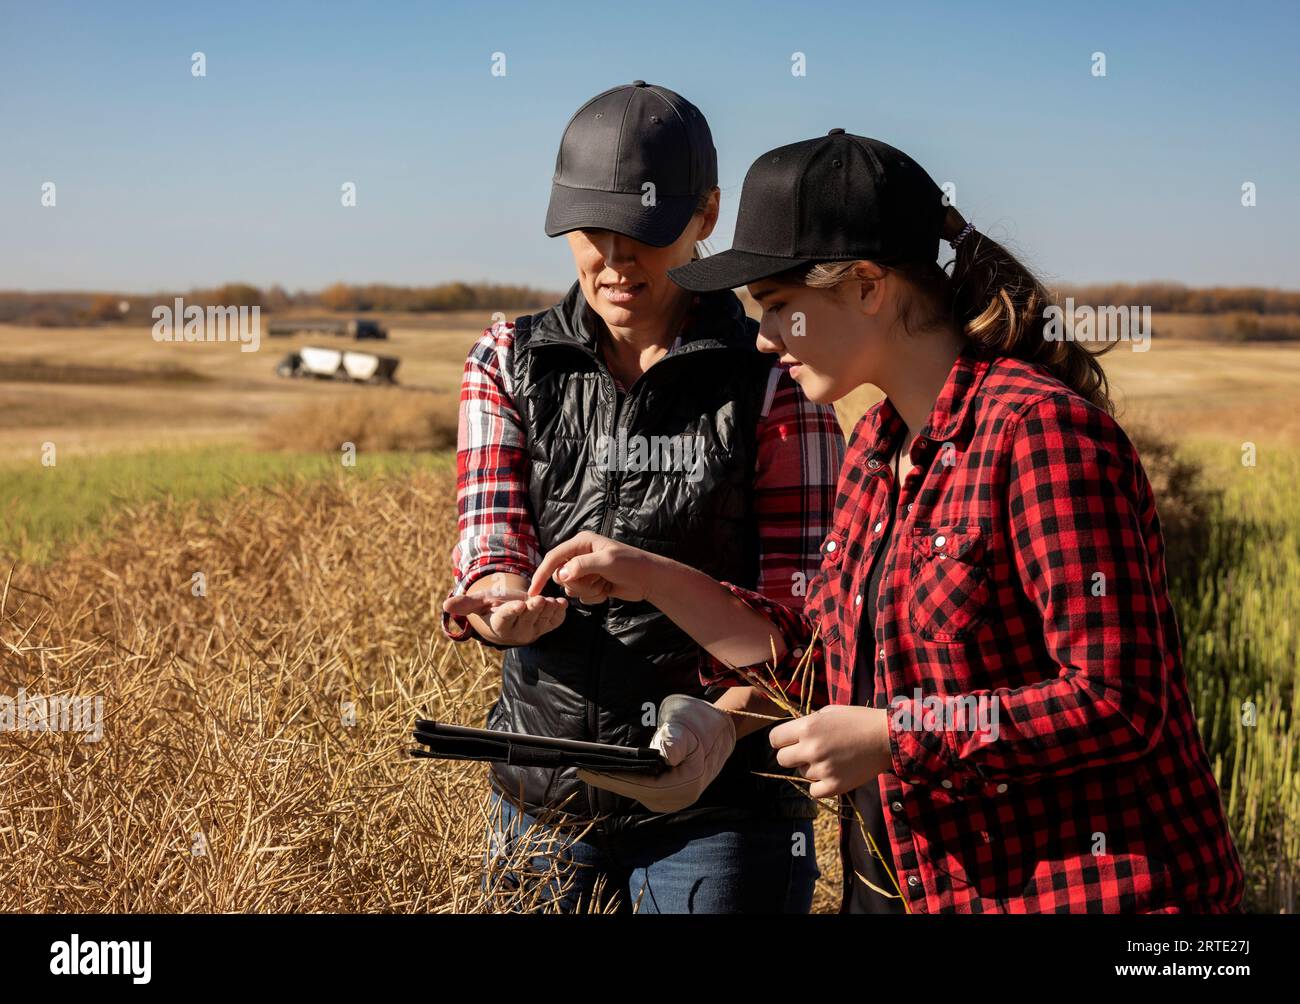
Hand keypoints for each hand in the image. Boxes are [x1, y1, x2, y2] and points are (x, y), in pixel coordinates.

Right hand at [442, 585, 566, 646]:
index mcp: (500, 626)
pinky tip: (562, 604)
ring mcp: (534, 631)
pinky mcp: (547, 628)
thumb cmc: (492, 605)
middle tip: (539, 599)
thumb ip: (464, 604)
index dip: (513, 611)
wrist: (510, 612)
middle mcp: (518, 632)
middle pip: (528, 618)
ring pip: (543, 619)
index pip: (506, 618)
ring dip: (549, 610)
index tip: (520, 605)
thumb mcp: (479, 602)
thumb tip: (444, 605)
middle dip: (534, 608)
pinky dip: (560, 613)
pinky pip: (555, 622)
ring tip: (554, 600)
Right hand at [529, 531, 659, 604]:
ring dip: (586, 591)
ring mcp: (586, 570)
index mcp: (581, 542)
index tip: (534, 592)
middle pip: (560, 575)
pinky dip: (593, 597)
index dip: (542, 573)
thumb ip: (581, 566)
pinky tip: (607, 591)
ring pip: (570, 587)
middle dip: (576, 584)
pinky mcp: (592, 583)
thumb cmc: (631, 565)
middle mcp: (580, 554)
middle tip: (596, 581)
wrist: (649, 580)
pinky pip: (580, 596)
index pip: (554, 557)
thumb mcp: (606, 562)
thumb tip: (560, 575)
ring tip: (604, 584)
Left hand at [576, 695, 736, 812]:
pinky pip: (641, 791)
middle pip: (634, 792)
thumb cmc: (701, 721)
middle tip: (578, 770)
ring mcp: (674, 800)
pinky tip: (608, 773)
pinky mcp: (668, 796)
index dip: (612, 778)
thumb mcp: (687, 721)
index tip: (586, 771)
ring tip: (587, 770)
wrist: (720, 731)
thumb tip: (667, 754)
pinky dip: (624, 782)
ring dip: (613, 782)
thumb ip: (676, 737)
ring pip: (636, 793)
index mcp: (685, 783)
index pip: (640, 784)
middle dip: (607, 781)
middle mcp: (679, 798)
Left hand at [769, 706, 892, 798]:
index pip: (774, 739)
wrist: (886, 737)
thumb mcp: (828, 712)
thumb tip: (791, 734)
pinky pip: (814, 791)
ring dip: (811, 768)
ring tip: (830, 759)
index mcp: (807, 727)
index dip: (781, 740)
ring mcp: (823, 769)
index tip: (789, 742)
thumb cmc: (858, 720)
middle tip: (807, 753)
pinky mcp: (835, 786)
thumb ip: (807, 723)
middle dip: (792, 755)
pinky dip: (820, 785)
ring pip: (801, 774)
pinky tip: (832, 774)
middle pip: (782, 759)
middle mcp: (811, 748)